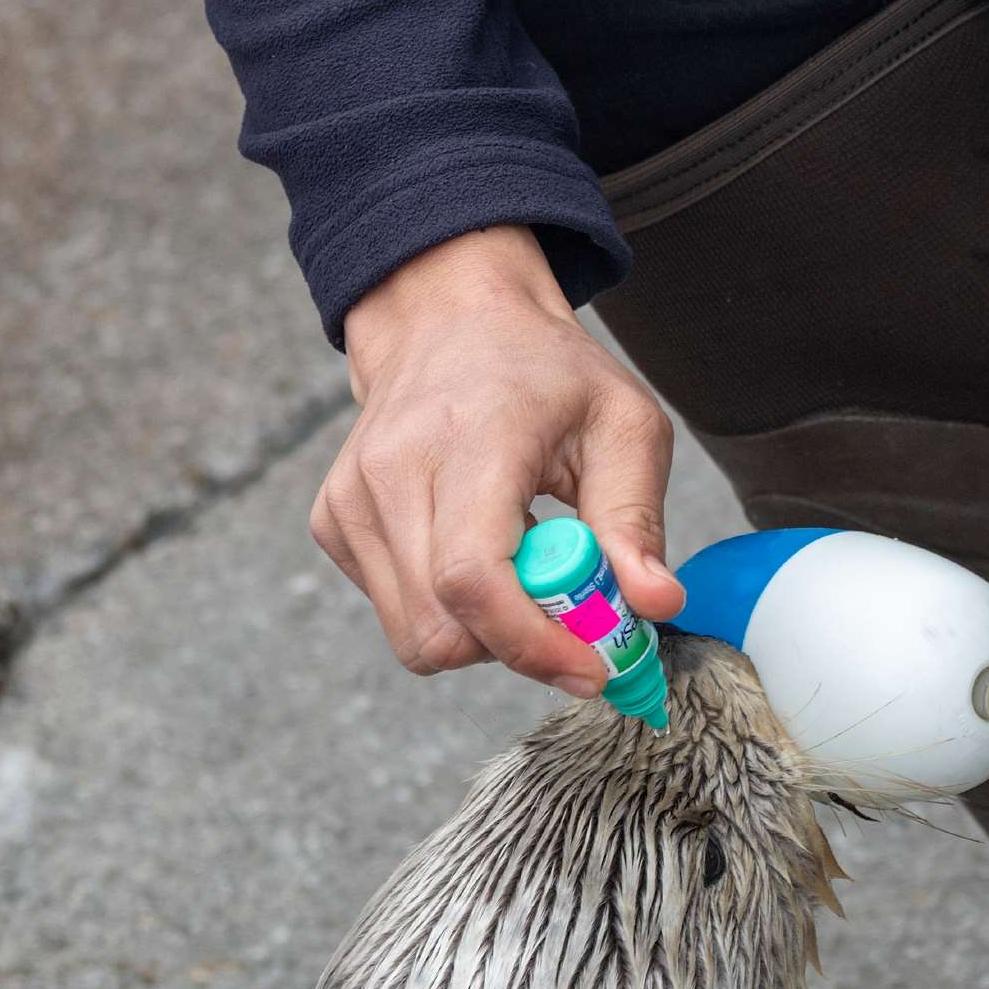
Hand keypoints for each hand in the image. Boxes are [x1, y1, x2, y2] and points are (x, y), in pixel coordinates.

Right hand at [312, 226, 683, 692]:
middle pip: (441, 627)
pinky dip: (448, 609)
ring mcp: (350, 499)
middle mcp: (392, 470)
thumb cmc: (546, 374)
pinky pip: (396, 614)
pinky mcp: (333, 522)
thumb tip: (655, 605)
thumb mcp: (624, 425)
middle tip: (569, 612)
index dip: (530, 643)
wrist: (450, 321)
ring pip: (416, 636)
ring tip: (522, 564)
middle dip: (518, 645)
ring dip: (484, 630)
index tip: (591, 668)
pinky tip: (475, 548)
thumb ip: (636, 518)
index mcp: (471, 437)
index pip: (472, 576)